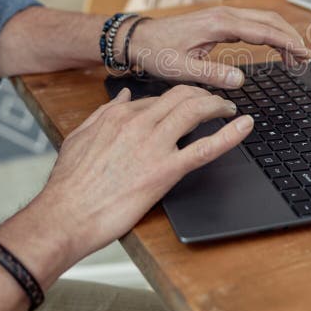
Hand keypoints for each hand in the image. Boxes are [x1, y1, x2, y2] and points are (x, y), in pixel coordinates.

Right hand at [38, 86, 254, 260]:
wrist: (65, 215)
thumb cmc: (70, 184)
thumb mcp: (80, 137)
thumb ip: (103, 113)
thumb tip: (125, 96)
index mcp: (119, 116)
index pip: (158, 98)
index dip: (177, 100)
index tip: (187, 105)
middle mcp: (139, 124)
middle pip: (181, 96)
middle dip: (203, 95)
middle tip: (215, 102)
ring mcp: (154, 146)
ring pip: (195, 111)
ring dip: (217, 106)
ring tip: (229, 109)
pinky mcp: (166, 171)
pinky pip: (205, 147)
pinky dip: (230, 134)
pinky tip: (245, 126)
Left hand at [124, 7, 310, 87]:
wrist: (138, 38)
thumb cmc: (157, 52)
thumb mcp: (181, 69)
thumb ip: (211, 74)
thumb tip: (239, 79)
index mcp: (219, 24)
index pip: (263, 31)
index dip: (287, 43)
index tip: (304, 55)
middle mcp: (224, 15)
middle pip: (270, 21)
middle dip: (292, 38)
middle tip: (307, 59)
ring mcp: (223, 15)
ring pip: (264, 20)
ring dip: (283, 34)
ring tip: (297, 56)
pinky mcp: (220, 20)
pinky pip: (253, 23)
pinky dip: (270, 33)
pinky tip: (275, 47)